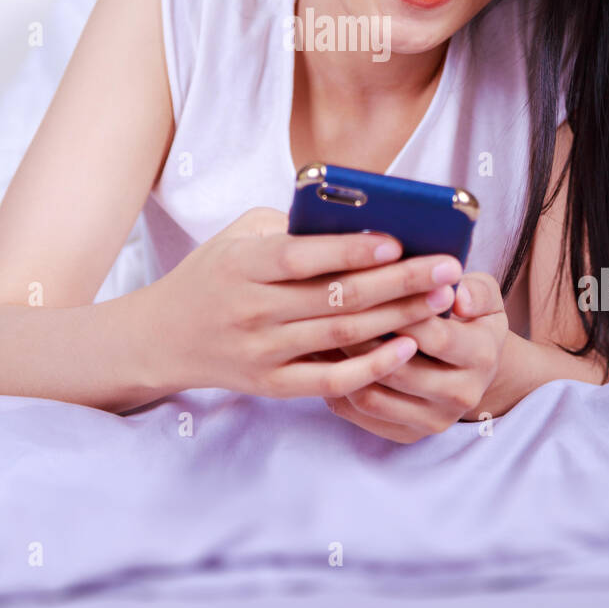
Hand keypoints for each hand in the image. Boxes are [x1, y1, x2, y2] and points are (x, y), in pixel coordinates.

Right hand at [150, 207, 466, 401]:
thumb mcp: (239, 236)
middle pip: (336, 297)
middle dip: (398, 282)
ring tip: (438, 300)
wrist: (163, 337)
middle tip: (444, 268)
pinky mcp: (271, 386)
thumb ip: (291, 227)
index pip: (302, 257)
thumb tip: (359, 221)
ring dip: (397, 318)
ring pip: (341, 337)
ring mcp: (262, 353)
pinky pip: (329, 382)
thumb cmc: (214, 274)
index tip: (397, 241)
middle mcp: (252, 310)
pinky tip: (405, 348)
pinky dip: (370, 368)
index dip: (350, 250)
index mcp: (243, 265)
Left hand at [319, 270, 508, 442]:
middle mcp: (462, 395)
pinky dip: (337, 386)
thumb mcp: (484, 297)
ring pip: (373, 396)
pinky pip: (360, 414)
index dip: (398, 311)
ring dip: (341, 366)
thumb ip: (474, 290)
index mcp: (482, 357)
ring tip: (318, 333)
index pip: (434, 336)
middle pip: (398, 370)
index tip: (365, 285)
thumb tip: (457, 296)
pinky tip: (322, 358)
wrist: (473, 368)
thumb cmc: (470, 319)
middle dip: (359, 338)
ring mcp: (433, 420)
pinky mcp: (408, 434)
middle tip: (328, 310)